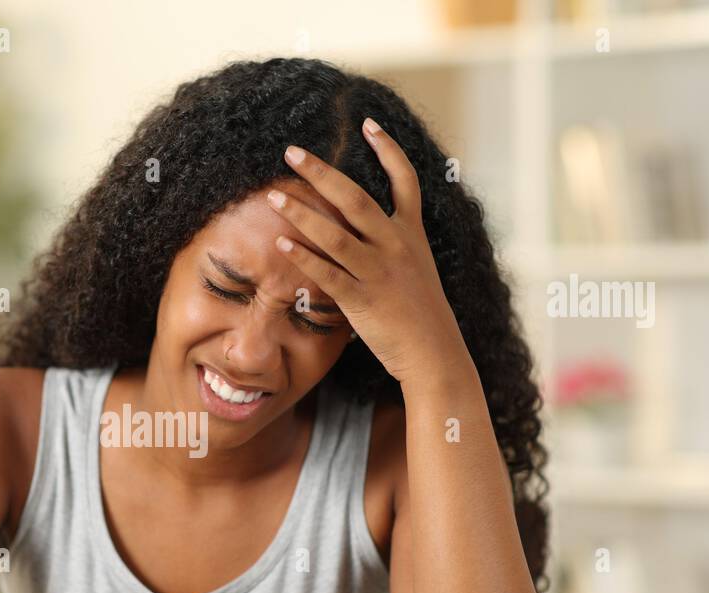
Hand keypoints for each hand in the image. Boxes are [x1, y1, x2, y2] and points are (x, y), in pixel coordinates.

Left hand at [267, 118, 470, 384]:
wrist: (435, 353)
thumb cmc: (420, 314)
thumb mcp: (416, 269)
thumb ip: (391, 245)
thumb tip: (360, 231)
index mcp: (411, 233)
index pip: (405, 180)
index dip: (388, 149)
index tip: (367, 123)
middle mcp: (395, 246)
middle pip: (355, 198)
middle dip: (322, 173)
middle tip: (292, 152)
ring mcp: (379, 271)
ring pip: (335, 234)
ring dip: (301, 213)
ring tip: (273, 197)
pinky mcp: (362, 299)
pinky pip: (327, 273)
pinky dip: (303, 258)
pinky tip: (280, 245)